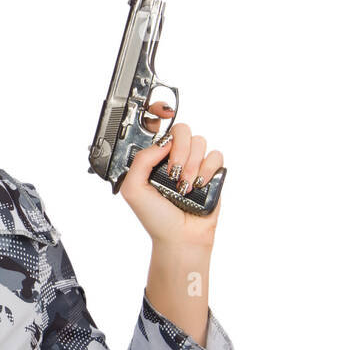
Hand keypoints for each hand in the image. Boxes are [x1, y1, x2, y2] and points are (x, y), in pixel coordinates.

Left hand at [119, 101, 223, 248]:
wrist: (180, 237)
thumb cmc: (155, 217)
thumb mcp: (133, 189)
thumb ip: (141, 161)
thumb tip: (162, 143)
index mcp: (153, 158)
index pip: (157, 127)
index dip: (159, 112)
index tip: (162, 113)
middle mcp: (174, 157)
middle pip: (182, 130)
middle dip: (180, 150)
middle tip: (174, 172)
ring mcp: (194, 163)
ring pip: (200, 141)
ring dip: (192, 165)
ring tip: (185, 186)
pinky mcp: (212, 172)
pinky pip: (216, 156)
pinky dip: (208, 170)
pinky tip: (199, 185)